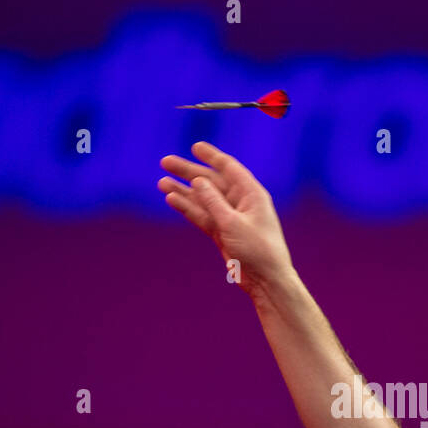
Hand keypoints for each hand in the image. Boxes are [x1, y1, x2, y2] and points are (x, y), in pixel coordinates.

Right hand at [158, 142, 294, 293]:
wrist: (265, 281)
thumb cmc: (257, 250)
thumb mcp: (233, 223)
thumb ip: (214, 201)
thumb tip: (198, 180)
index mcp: (251, 194)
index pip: (229, 168)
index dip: (211, 156)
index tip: (194, 146)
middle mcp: (241, 202)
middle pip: (211, 181)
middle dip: (188, 172)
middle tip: (165, 162)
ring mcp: (230, 218)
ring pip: (203, 199)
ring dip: (183, 191)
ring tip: (161, 183)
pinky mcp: (222, 233)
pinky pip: (202, 215)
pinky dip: (188, 208)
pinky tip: (171, 200)